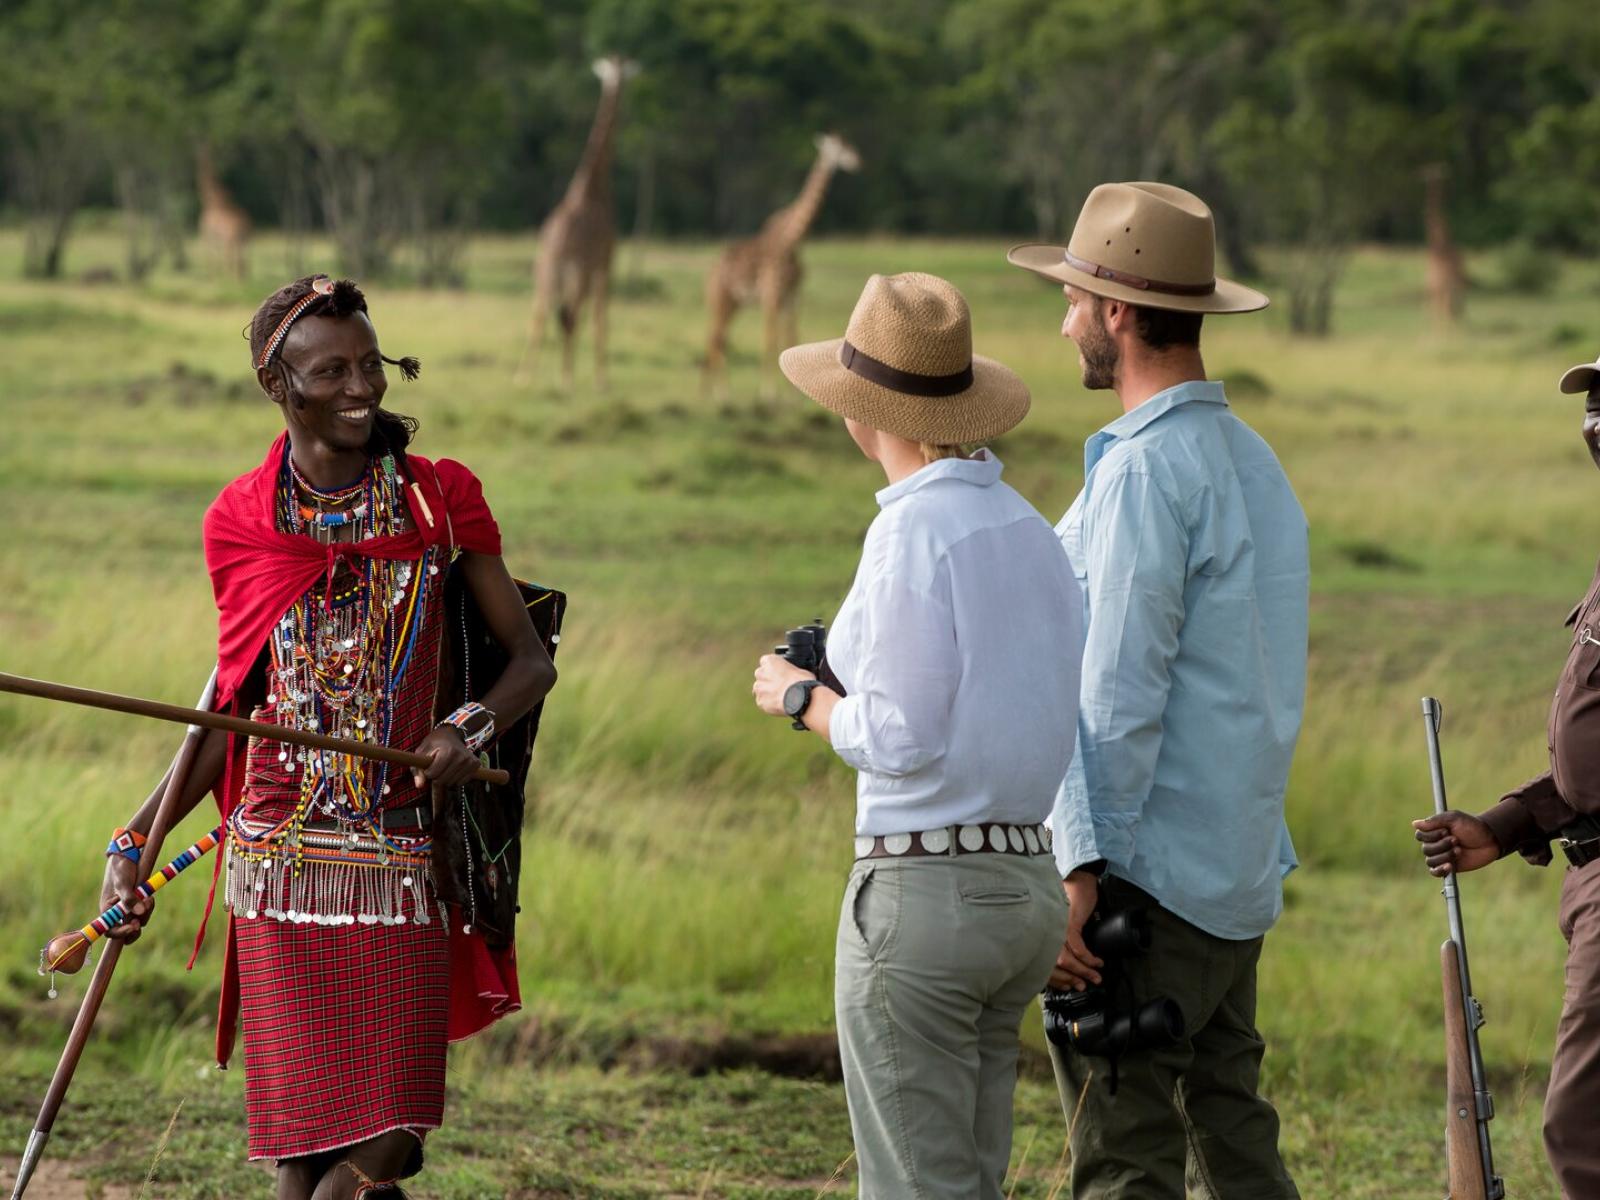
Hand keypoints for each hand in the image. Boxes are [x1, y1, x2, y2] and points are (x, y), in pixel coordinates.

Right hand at [99, 853, 151, 942]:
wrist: (128, 856)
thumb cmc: (120, 869)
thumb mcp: (123, 883)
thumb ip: (129, 898)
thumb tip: (139, 913)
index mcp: (107, 910)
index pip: (110, 931)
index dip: (121, 933)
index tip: (134, 926)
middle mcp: (117, 912)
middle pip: (127, 929)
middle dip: (138, 924)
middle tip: (144, 912)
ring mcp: (128, 907)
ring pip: (139, 919)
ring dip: (146, 912)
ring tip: (149, 898)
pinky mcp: (137, 901)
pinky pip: (144, 910)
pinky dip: (148, 905)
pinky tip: (149, 896)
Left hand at [410, 726, 480, 788]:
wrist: (453, 735)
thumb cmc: (435, 744)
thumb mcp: (422, 752)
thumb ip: (418, 769)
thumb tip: (419, 786)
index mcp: (448, 751)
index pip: (433, 774)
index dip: (427, 772)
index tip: (428, 765)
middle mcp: (461, 757)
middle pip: (442, 781)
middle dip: (436, 777)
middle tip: (436, 767)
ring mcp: (470, 761)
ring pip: (451, 783)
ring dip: (445, 779)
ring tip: (445, 767)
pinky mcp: (476, 765)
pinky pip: (461, 783)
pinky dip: (455, 780)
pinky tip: (454, 770)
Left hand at [752, 654, 812, 716]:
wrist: (800, 698)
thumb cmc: (802, 681)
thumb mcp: (798, 668)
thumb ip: (789, 670)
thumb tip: (792, 676)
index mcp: (769, 661)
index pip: (766, 662)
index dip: (774, 669)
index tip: (781, 674)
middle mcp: (760, 673)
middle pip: (761, 675)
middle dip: (768, 680)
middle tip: (781, 685)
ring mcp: (759, 688)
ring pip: (760, 689)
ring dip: (767, 692)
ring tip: (781, 696)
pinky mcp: (760, 701)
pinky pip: (763, 702)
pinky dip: (769, 703)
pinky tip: (779, 704)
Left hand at [1048, 870, 1104, 990]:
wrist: (1079, 878)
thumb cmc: (1071, 897)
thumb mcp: (1063, 921)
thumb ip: (1062, 939)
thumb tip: (1071, 959)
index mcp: (1042, 932)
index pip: (1044, 962)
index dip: (1056, 978)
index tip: (1068, 985)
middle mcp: (1045, 931)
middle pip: (1052, 964)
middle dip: (1070, 979)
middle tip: (1083, 986)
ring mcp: (1055, 927)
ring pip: (1065, 959)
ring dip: (1082, 971)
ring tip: (1095, 977)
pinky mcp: (1068, 923)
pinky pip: (1077, 947)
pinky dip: (1088, 958)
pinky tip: (1096, 962)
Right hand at [1412, 811, 1499, 875]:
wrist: (1490, 841)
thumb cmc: (1473, 826)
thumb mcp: (1454, 818)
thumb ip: (1435, 821)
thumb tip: (1415, 824)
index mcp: (1433, 831)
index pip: (1420, 835)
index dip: (1431, 835)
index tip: (1445, 831)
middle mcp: (1435, 843)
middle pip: (1425, 849)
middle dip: (1442, 845)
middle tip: (1457, 840)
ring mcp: (1441, 856)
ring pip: (1430, 860)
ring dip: (1445, 855)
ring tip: (1459, 850)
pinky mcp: (1449, 867)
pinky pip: (1435, 872)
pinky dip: (1440, 870)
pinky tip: (1450, 866)